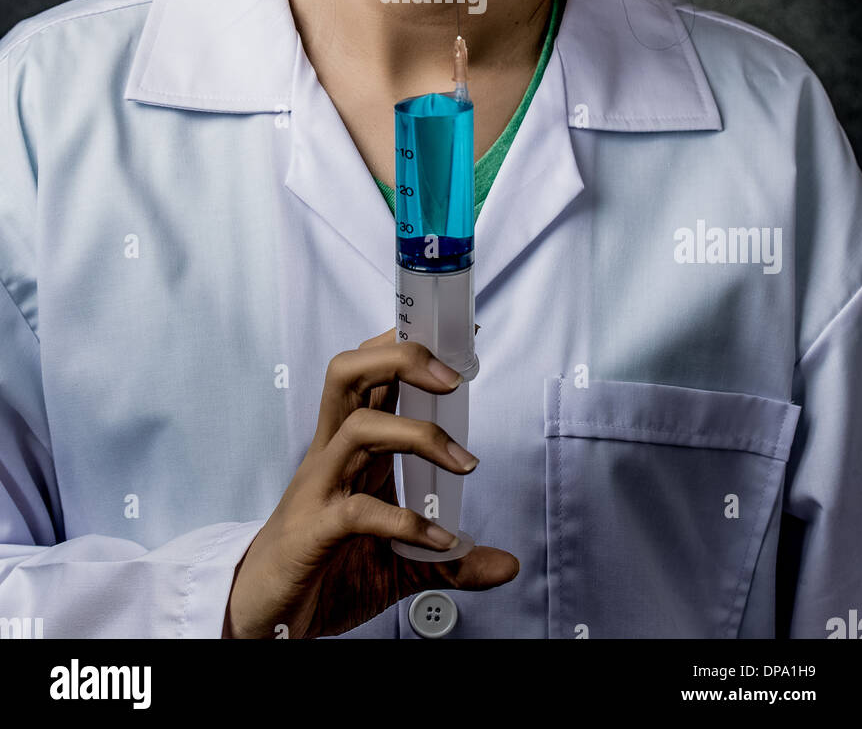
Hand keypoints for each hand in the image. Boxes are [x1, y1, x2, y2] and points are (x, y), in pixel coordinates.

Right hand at [222, 327, 518, 637]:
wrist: (264, 615)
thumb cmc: (321, 569)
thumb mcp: (397, 563)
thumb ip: (449, 558)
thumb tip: (506, 564)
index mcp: (350, 448)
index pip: (371, 373)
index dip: (408, 346)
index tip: (459, 337)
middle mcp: (332, 456)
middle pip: (350, 374)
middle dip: (401, 359)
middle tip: (453, 379)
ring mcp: (319, 489)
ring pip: (358, 429)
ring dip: (418, 435)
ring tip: (463, 461)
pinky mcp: (313, 530)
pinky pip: (359, 511)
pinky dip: (407, 521)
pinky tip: (438, 539)